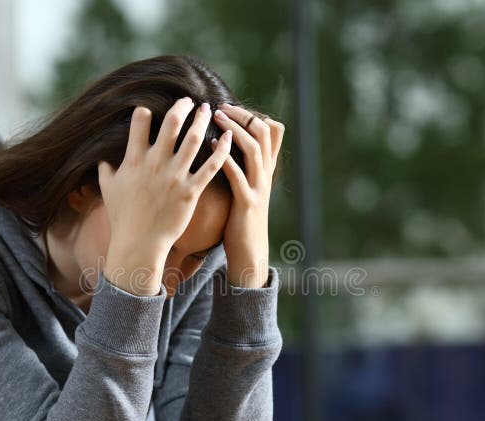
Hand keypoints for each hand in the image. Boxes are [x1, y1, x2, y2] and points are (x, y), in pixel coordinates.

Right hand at [98, 97, 232, 294]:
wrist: (138, 244)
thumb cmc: (123, 218)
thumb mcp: (108, 189)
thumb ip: (106, 169)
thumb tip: (102, 158)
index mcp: (133, 160)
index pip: (140, 122)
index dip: (147, 110)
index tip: (153, 107)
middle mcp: (155, 164)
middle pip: (171, 124)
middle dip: (181, 107)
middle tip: (188, 100)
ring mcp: (174, 177)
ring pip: (193, 140)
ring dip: (201, 120)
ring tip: (207, 110)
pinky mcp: (191, 191)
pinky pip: (211, 166)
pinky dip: (221, 149)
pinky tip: (227, 137)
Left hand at [211, 103, 284, 287]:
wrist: (249, 251)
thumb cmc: (241, 218)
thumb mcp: (248, 187)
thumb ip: (242, 166)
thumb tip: (228, 143)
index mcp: (266, 169)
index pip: (273, 131)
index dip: (254, 115)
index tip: (231, 108)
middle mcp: (265, 174)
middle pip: (264, 133)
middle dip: (243, 116)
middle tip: (220, 107)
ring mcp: (259, 188)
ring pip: (255, 149)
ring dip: (235, 130)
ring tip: (216, 118)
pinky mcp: (247, 203)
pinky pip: (239, 176)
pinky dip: (226, 158)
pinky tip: (212, 146)